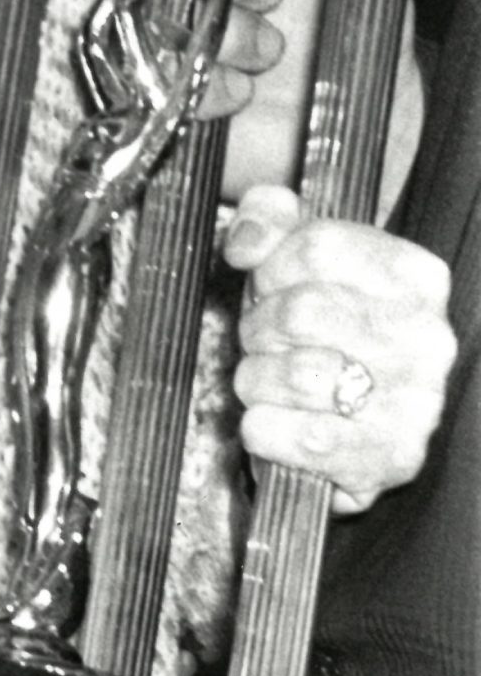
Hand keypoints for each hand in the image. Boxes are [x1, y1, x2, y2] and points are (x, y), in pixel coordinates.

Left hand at [226, 185, 454, 513]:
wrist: (351, 410)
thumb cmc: (320, 324)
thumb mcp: (294, 251)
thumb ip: (268, 218)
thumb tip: (247, 244)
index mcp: (414, 276)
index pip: (318, 247)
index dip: (270, 267)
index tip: (269, 285)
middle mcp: (427, 338)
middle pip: (301, 312)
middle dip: (259, 325)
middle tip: (264, 340)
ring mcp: (417, 402)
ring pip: (298, 375)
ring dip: (257, 377)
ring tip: (269, 378)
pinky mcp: (393, 457)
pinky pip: (305, 439)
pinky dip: (266, 430)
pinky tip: (272, 420)